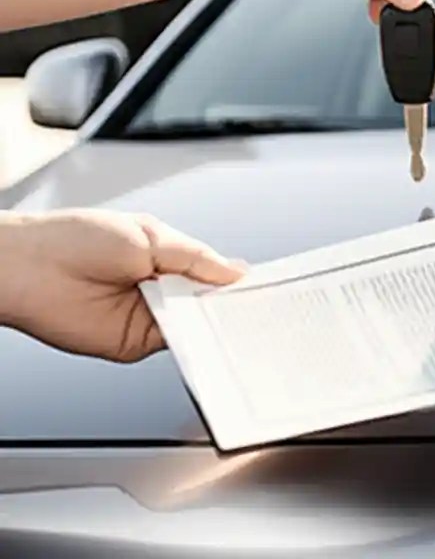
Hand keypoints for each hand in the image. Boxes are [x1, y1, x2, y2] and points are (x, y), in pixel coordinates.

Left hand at [0, 210, 244, 362]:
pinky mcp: (136, 342)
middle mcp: (160, 289)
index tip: (259, 285)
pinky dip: (189, 341)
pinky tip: (198, 330)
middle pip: (208, 302)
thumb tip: (235, 271)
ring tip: (225, 314)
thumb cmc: (74, 239)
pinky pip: (173, 344)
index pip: (213, 273)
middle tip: (250, 304)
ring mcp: (149, 317)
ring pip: (194, 324)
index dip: (235, 280)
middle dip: (228, 303)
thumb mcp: (151, 236)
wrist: (28, 269)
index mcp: (168, 258)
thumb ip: (197, 258)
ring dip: (210, 322)